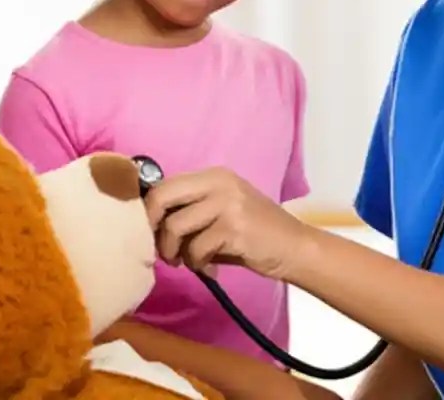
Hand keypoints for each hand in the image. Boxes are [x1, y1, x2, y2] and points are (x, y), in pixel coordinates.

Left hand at [144, 167, 311, 280]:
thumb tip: (149, 224)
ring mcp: (227, 203)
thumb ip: (191, 211)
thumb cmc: (254, 235)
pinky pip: (196, 248)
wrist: (294, 248)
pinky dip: (198, 264)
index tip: (153, 234)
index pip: (164, 185)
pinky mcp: (234, 227)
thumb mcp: (222, 212)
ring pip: (175, 226)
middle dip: (154, 228)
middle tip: (163, 251)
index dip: (149, 212)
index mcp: (214, 175)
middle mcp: (219, 182)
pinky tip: (210, 268)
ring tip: (189, 262)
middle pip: (162, 197)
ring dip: (176, 252)